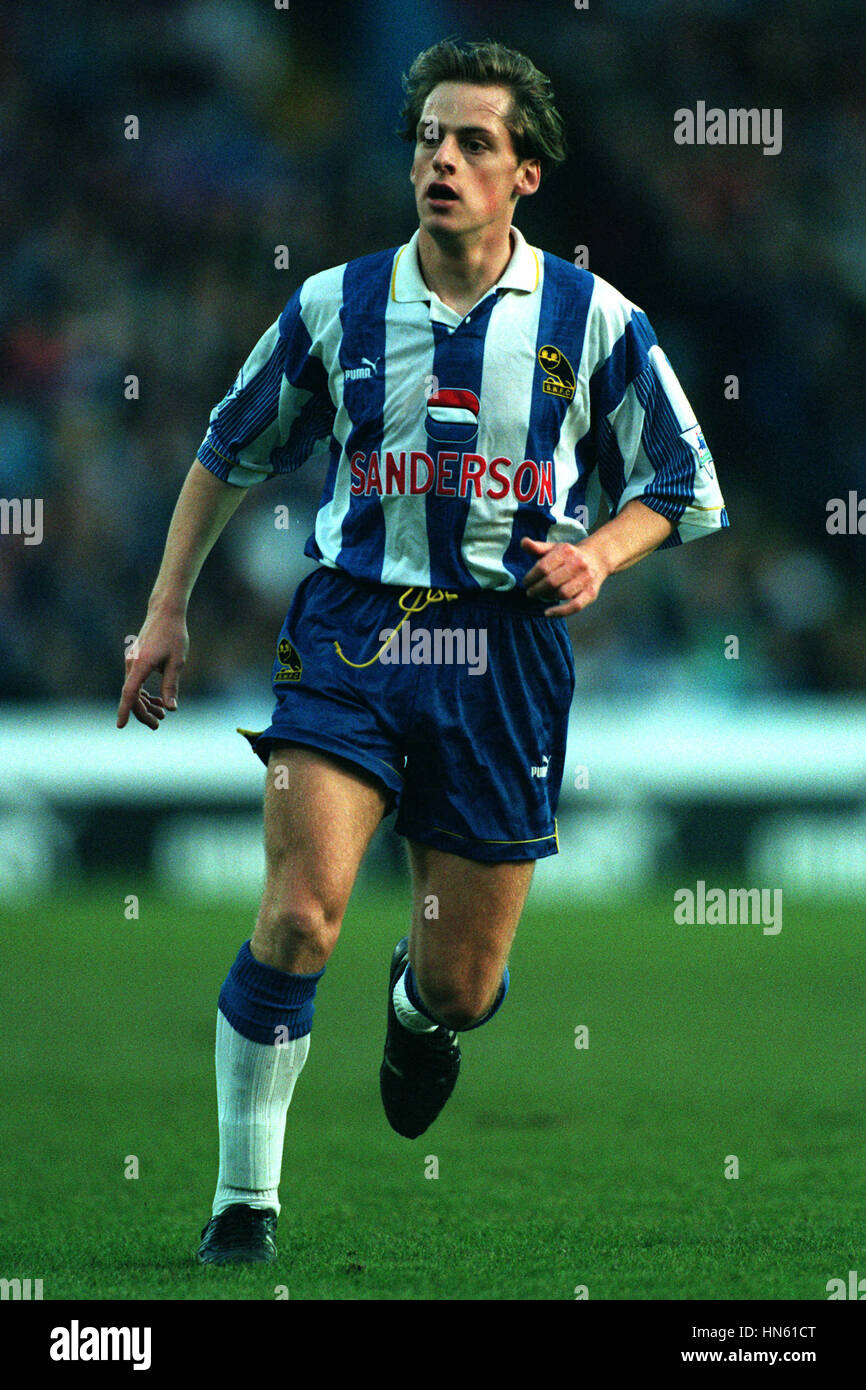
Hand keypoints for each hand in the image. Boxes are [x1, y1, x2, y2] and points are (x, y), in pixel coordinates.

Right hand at [116, 608, 188, 729]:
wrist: (165, 613)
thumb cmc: (173, 636)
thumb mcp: (177, 662)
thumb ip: (171, 686)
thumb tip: (171, 708)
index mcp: (141, 664)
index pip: (130, 693)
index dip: (125, 710)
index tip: (120, 726)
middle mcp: (131, 664)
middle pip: (132, 695)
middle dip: (143, 713)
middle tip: (158, 725)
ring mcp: (131, 662)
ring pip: (133, 690)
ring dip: (145, 704)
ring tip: (162, 714)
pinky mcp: (135, 660)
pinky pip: (135, 682)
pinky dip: (144, 693)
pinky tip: (156, 700)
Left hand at [520, 537, 609, 616]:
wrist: (597, 558)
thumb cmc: (570, 556)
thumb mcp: (553, 548)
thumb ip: (537, 547)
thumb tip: (523, 542)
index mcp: (566, 551)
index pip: (543, 567)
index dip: (531, 577)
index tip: (526, 583)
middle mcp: (578, 564)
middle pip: (551, 581)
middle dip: (537, 589)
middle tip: (530, 593)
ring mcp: (586, 579)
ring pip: (562, 593)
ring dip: (547, 597)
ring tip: (541, 596)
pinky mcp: (591, 593)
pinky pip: (575, 606)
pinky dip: (560, 612)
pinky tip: (548, 612)